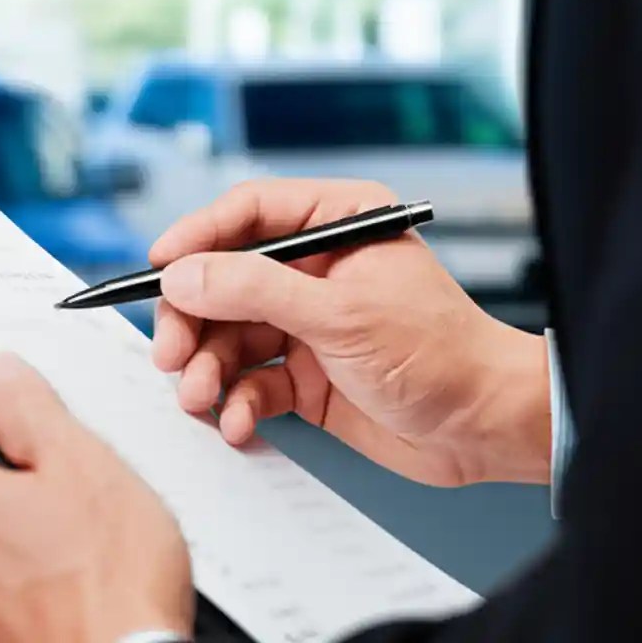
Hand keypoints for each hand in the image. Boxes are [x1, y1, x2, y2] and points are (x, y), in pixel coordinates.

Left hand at [0, 353, 193, 642]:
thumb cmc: (108, 585)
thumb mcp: (79, 461)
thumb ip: (26, 405)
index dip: (24, 438)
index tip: (58, 458)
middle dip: (28, 490)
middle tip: (83, 509)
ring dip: (33, 538)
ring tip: (86, 555)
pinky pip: (2, 585)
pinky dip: (34, 582)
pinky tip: (77, 588)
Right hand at [149, 178, 550, 486]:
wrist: (484, 429)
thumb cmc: (439, 354)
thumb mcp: (339, 314)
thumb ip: (253, 290)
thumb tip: (182, 275)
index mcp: (336, 225)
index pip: (248, 213)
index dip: (197, 237)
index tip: (158, 267)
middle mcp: (315, 270)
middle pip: (223, 280)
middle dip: (193, 320)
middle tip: (172, 354)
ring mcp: (306, 324)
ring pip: (228, 335)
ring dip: (207, 369)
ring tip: (200, 399)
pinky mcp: (304, 375)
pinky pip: (249, 381)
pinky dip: (237, 403)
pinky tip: (239, 421)